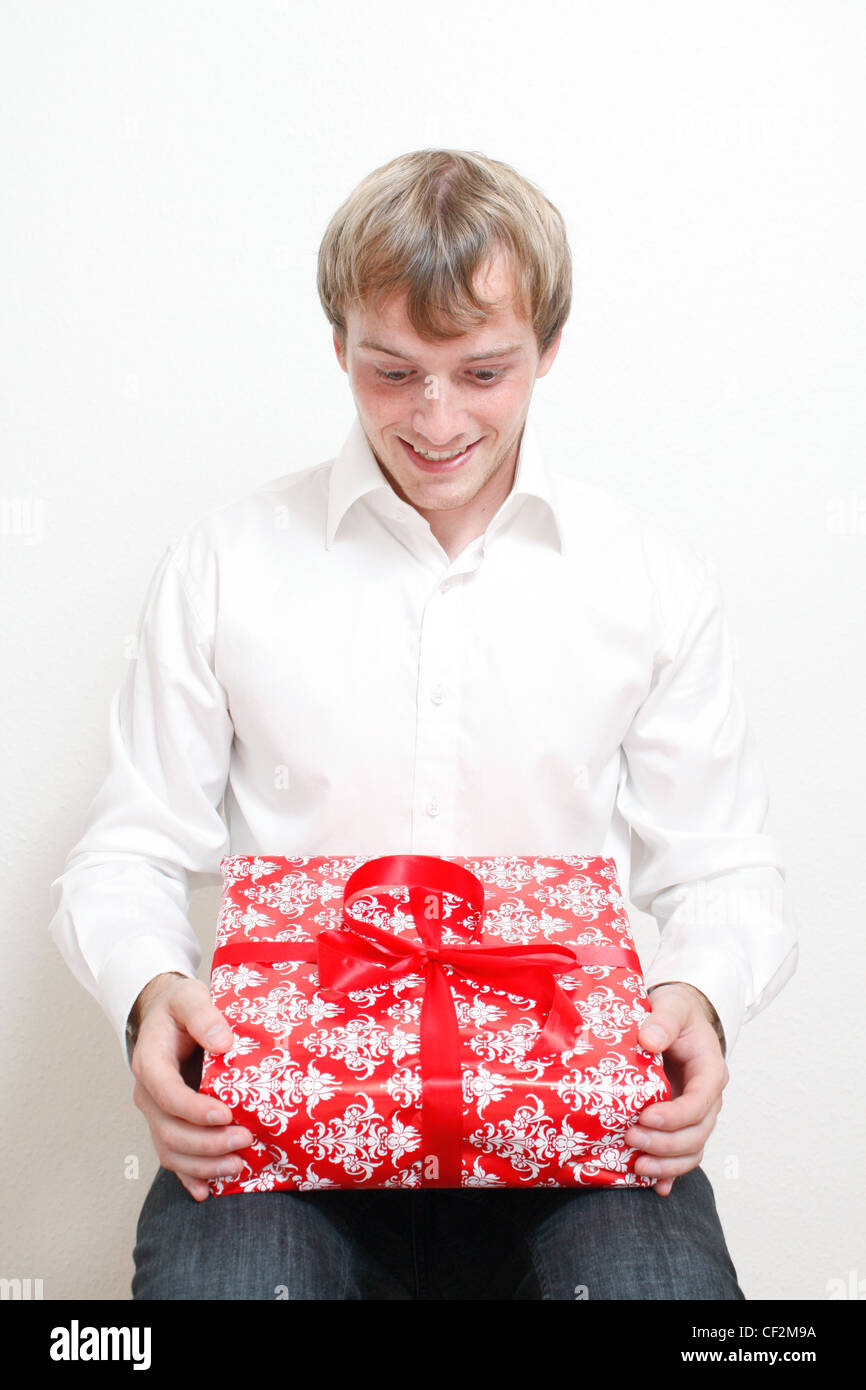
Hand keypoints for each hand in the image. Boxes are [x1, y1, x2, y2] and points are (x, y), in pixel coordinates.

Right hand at [129, 972, 253, 1201]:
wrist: (164, 1016)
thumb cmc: (178, 1006)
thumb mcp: (190, 997)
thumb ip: (203, 1015)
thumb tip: (223, 1043)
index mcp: (151, 1063)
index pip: (168, 1094)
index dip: (194, 1110)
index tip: (226, 1114)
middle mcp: (149, 1094)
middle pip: (170, 1131)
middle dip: (207, 1143)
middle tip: (245, 1140)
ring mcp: (157, 1113)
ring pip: (171, 1151)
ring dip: (203, 1165)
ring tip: (238, 1166)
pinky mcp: (169, 1123)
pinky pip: (173, 1157)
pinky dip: (189, 1177)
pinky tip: (208, 1192)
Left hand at [625, 982, 728, 1197]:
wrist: (675, 1019)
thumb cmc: (675, 1012)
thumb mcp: (672, 1006)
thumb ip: (663, 1019)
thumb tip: (649, 1040)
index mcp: (710, 1071)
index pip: (700, 1102)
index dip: (675, 1116)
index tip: (644, 1116)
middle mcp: (706, 1099)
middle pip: (696, 1134)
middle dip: (665, 1143)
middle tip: (631, 1139)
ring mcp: (694, 1115)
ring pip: (691, 1151)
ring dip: (666, 1165)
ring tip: (636, 1166)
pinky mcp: (679, 1125)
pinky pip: (680, 1156)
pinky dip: (669, 1175)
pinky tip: (653, 1188)